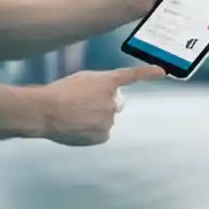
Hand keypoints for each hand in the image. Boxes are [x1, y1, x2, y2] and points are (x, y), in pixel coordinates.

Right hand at [35, 65, 164, 145]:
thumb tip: (110, 100)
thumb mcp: (82, 80)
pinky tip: (77, 127)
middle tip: (85, 105)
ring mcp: (109, 119)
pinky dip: (92, 131)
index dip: (148, 73)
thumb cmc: (59, 92)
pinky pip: (101, 133)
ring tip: (75, 116)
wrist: (45, 111)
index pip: (131, 76)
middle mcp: (112, 101)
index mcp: (107, 82)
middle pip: (116, 104)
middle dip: (106, 104)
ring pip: (107, 119)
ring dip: (96, 118)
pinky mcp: (103, 136)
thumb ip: (101, 85)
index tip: (162, 72)